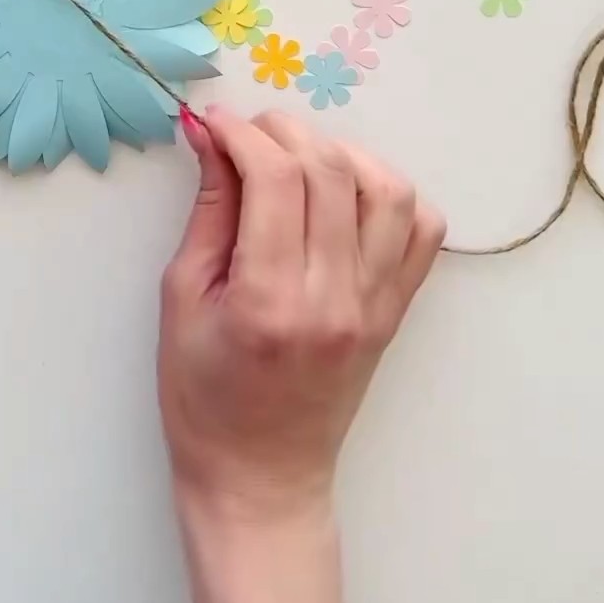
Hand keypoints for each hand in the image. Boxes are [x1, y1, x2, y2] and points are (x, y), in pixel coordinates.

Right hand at [159, 108, 443, 602]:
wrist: (259, 477)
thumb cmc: (202, 399)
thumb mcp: (181, 300)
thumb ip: (207, 212)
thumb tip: (210, 135)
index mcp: (270, 300)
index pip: (276, 179)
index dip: (243, 134)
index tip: (214, 125)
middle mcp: (335, 298)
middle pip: (331, 172)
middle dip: (283, 132)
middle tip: (247, 135)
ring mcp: (376, 304)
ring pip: (388, 190)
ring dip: (342, 154)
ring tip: (299, 161)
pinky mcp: (396, 311)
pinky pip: (422, 230)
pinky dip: (390, 194)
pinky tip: (346, 196)